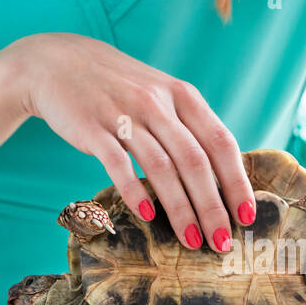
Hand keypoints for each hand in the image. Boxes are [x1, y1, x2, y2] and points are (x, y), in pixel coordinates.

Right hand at [11, 33, 255, 251]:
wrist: (57, 62)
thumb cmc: (119, 88)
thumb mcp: (161, 96)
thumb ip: (189, 128)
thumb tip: (220, 176)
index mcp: (183, 97)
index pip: (221, 143)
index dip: (237, 182)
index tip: (247, 216)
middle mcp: (158, 103)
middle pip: (195, 161)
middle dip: (213, 206)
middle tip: (222, 242)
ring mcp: (125, 114)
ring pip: (162, 167)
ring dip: (181, 209)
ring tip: (191, 241)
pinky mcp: (93, 127)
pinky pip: (118, 164)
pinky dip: (135, 191)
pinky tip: (147, 217)